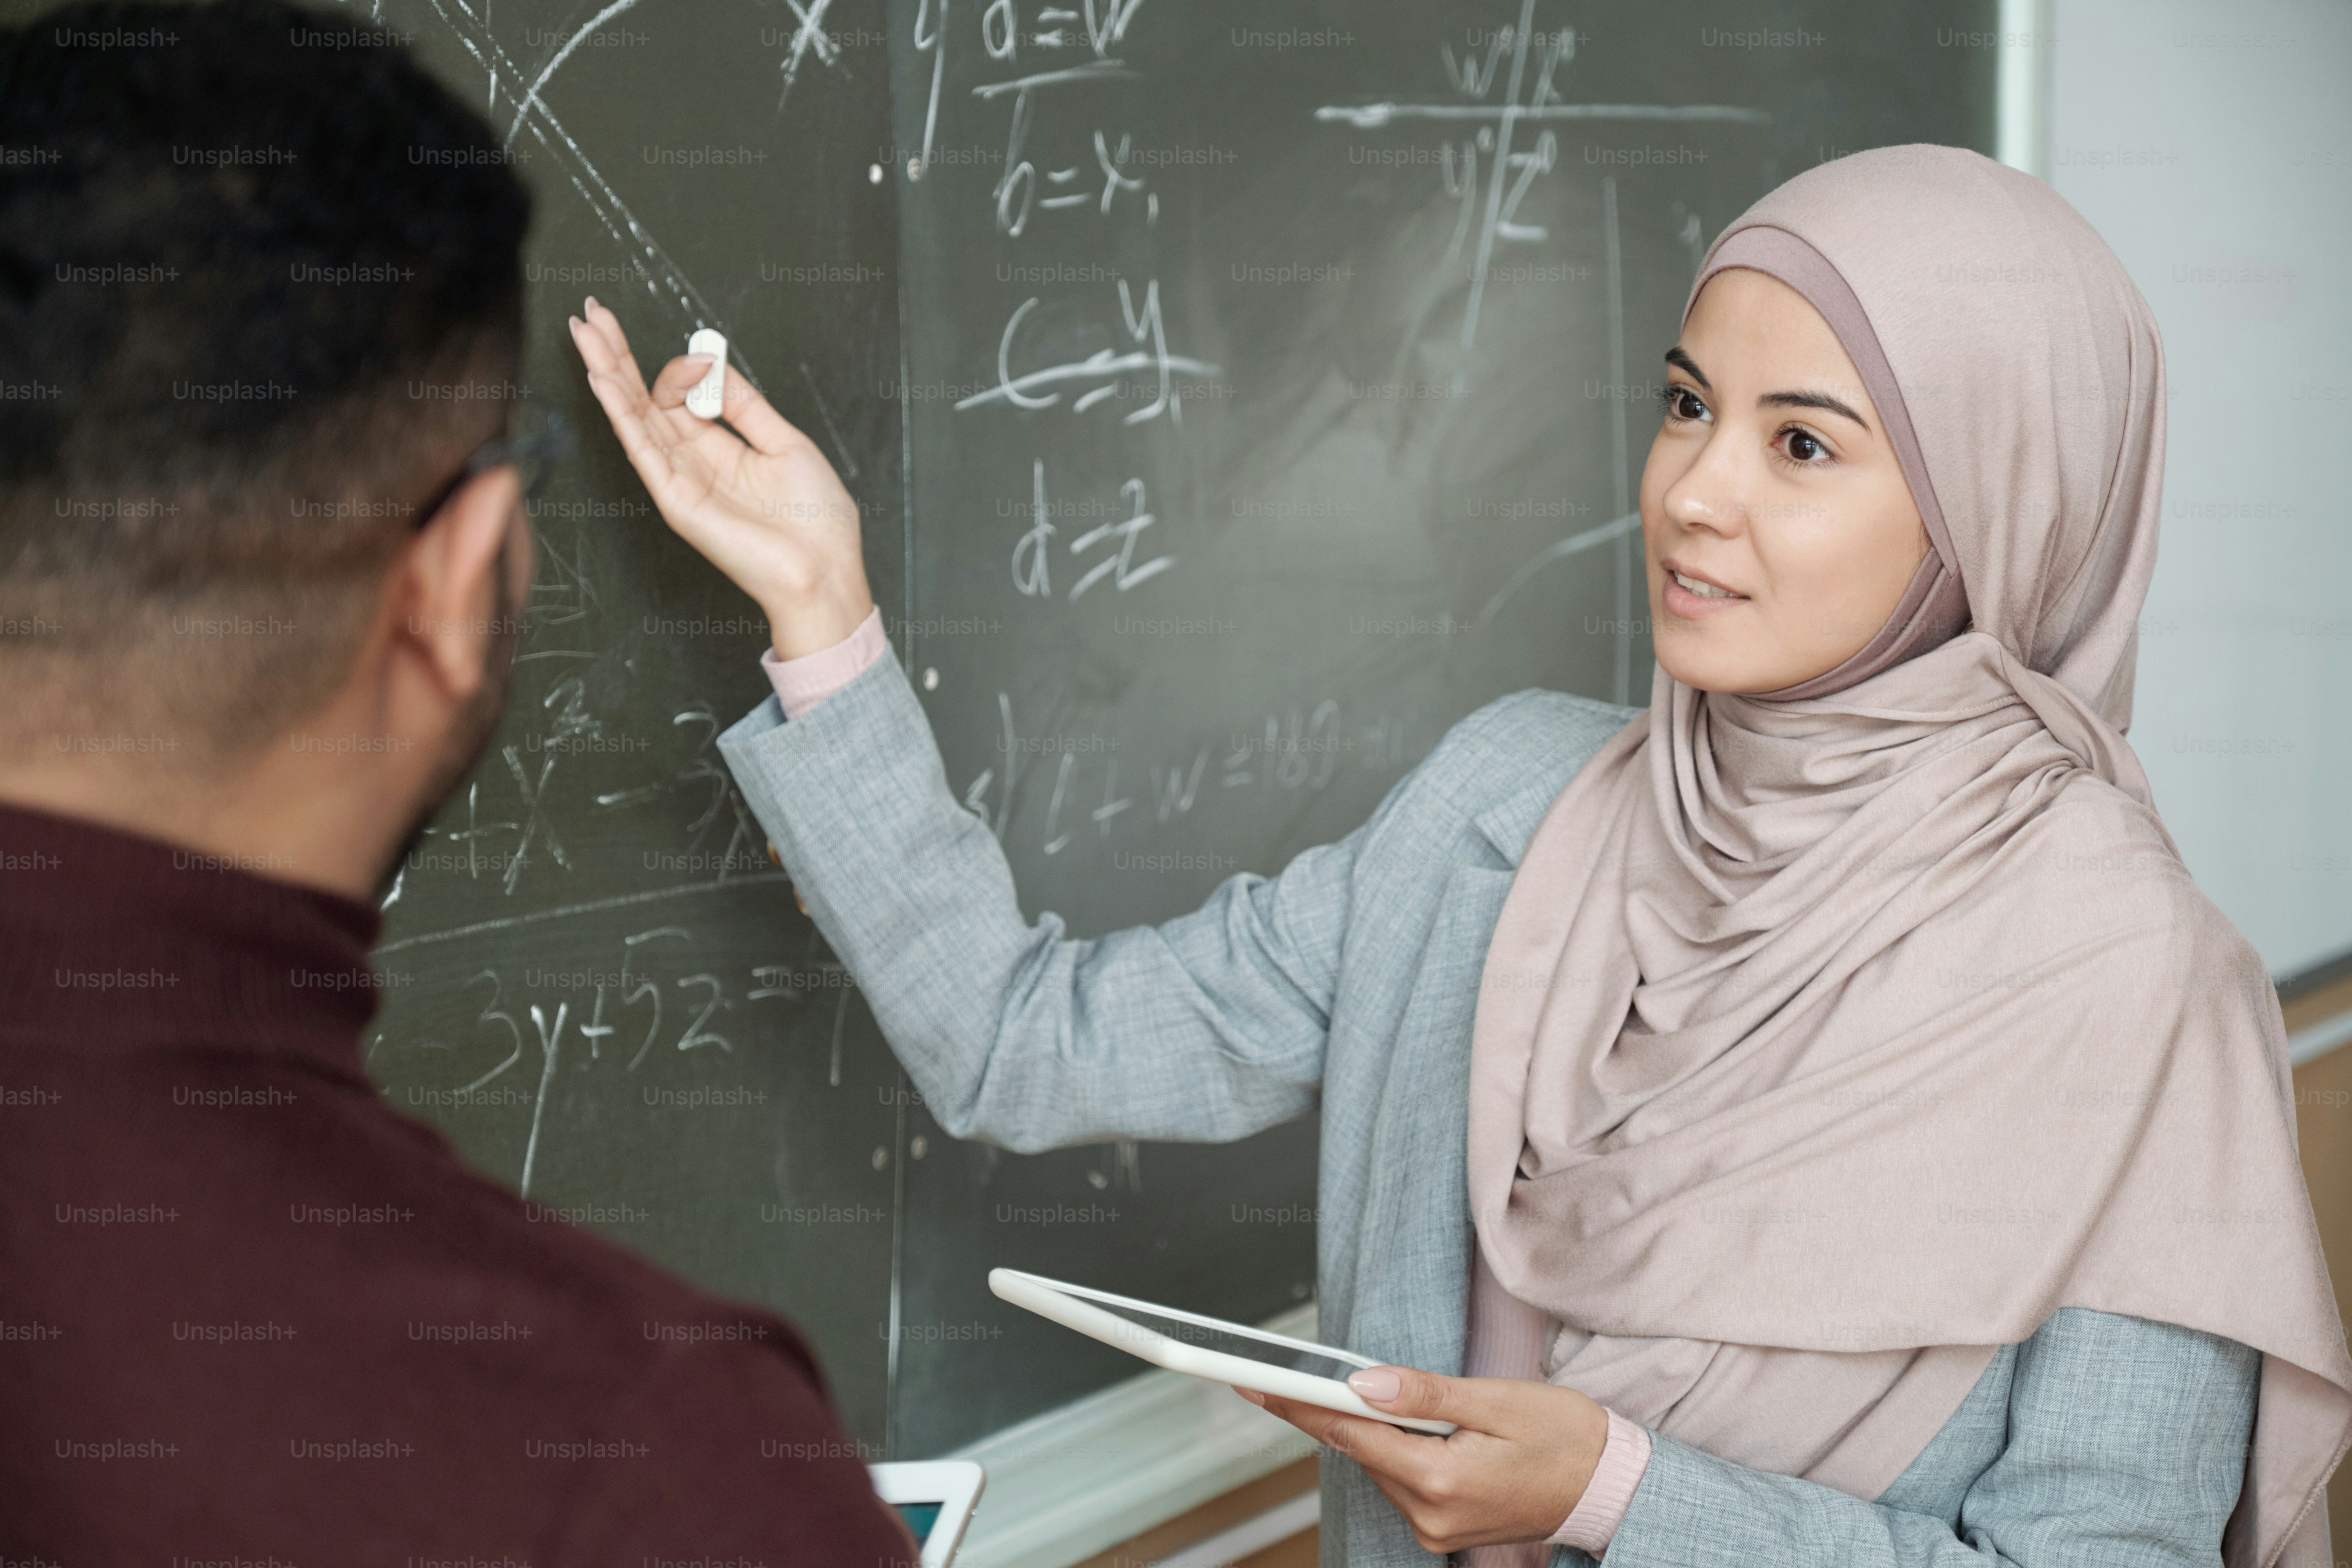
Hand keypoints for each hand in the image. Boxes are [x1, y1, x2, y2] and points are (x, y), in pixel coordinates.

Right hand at [566, 298, 874, 659]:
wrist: (824, 571)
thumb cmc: (817, 522)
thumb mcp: (787, 443)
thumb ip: (747, 405)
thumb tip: (716, 366)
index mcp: (721, 449)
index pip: (678, 395)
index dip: (681, 364)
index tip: (704, 354)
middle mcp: (694, 462)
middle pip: (644, 399)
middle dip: (617, 355)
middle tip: (592, 313)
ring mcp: (680, 480)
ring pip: (634, 416)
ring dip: (607, 371)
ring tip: (583, 331)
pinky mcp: (676, 499)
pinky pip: (642, 448)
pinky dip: (621, 412)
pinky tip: (603, 380)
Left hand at [1235, 1367, 1608, 1553]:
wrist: (1607, 1483)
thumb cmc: (1564, 1436)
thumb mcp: (1497, 1401)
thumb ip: (1424, 1394)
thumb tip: (1361, 1382)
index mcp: (1439, 1481)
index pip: (1348, 1432)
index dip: (1297, 1401)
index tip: (1253, 1379)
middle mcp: (1428, 1515)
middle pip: (1361, 1447)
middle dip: (1351, 1405)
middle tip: (1344, 1368)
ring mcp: (1433, 1528)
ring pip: (1380, 1461)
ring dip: (1386, 1427)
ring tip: (1438, 1405)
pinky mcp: (1441, 1527)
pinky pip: (1402, 1477)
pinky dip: (1404, 1448)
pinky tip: (1436, 1431)